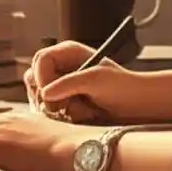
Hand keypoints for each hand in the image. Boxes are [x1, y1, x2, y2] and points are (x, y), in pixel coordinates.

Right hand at [25, 41, 148, 123]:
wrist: (137, 106)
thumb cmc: (122, 87)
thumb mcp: (96, 80)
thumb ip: (69, 83)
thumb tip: (45, 93)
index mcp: (68, 52)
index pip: (41, 60)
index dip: (43, 77)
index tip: (49, 95)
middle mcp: (61, 67)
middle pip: (34, 78)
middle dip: (45, 95)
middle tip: (61, 107)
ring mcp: (61, 86)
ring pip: (38, 97)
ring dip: (54, 108)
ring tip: (78, 112)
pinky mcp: (63, 104)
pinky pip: (47, 111)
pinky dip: (58, 117)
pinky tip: (79, 117)